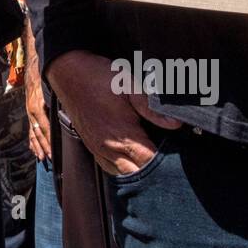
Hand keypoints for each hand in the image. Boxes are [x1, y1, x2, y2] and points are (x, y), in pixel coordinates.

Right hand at [25, 68, 52, 162]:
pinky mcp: (29, 114)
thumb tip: (73, 112)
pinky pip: (30, 131)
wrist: (32, 73)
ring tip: (42, 158)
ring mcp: (29, 114)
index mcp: (37, 107)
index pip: (45, 128)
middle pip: (38, 134)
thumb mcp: (52, 90)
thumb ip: (60, 102)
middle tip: (51, 158)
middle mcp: (32, 113)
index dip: (49, 140)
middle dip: (44, 147)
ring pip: (33, 134)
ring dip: (37, 147)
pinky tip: (34, 150)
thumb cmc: (44, 81)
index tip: (54, 151)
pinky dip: (32, 142)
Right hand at [47, 50, 181, 176]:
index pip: (150, 163)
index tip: (178, 156)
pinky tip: (132, 159)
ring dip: (138, 171)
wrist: (68, 73)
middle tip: (169, 160)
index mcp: (122, 135)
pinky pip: (110, 168)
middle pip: (138, 175)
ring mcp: (98, 149)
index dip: (167, 164)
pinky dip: (123, 168)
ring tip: (151, 160)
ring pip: (123, 175)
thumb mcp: (129, 85)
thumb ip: (152, 108)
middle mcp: (109, 148)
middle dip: (154, 171)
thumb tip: (176, 123)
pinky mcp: (91, 146)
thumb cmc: (99, 77)